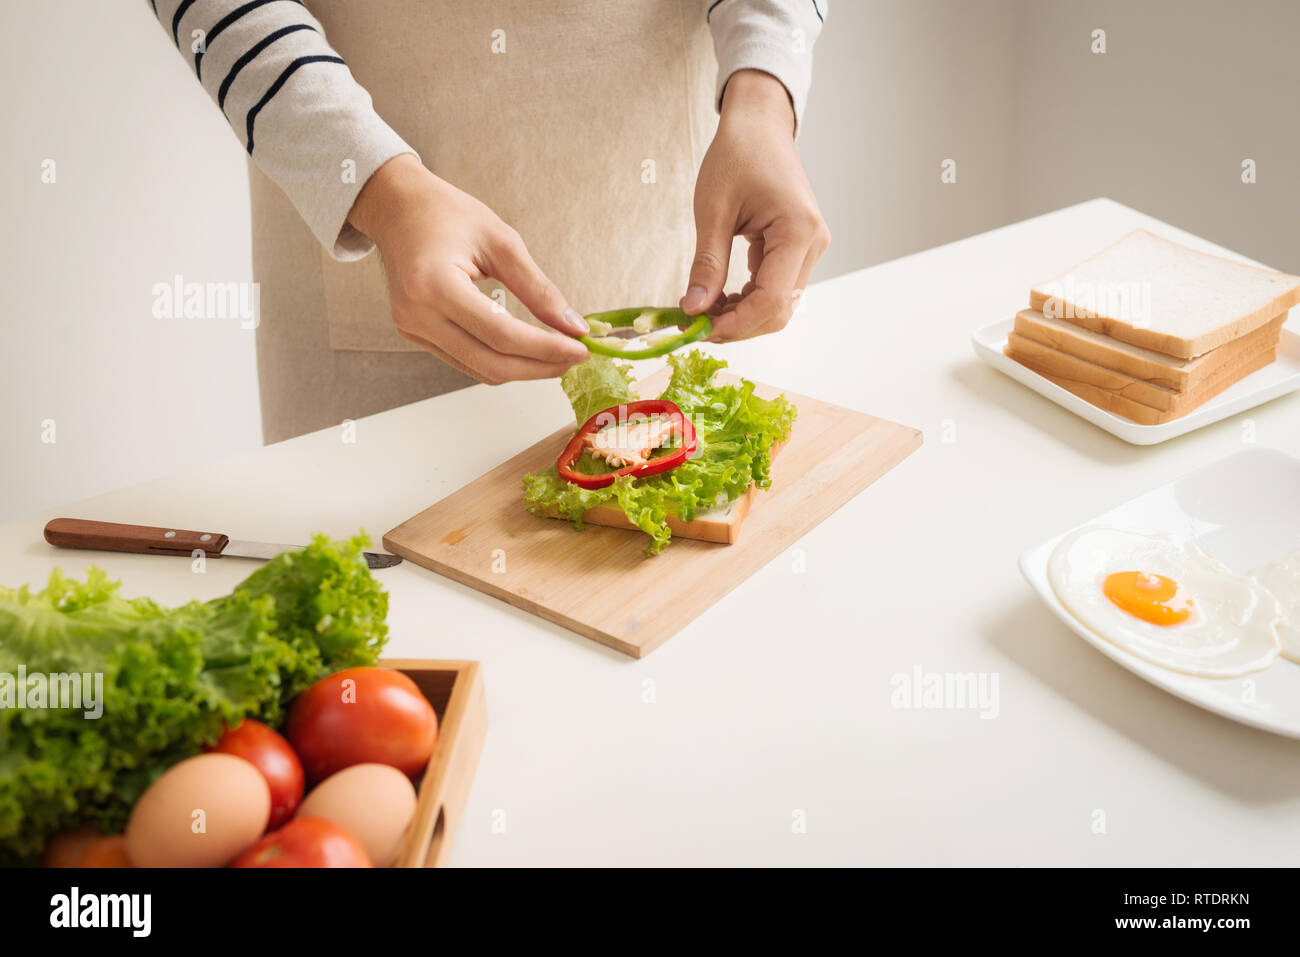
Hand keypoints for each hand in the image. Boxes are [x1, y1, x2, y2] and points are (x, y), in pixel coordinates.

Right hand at [347, 154, 589, 383]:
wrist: (398, 208)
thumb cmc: (446, 213)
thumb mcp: (502, 241)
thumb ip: (538, 288)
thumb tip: (573, 326)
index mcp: (434, 284)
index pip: (500, 334)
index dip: (545, 348)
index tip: (579, 348)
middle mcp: (417, 314)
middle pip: (490, 363)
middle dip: (539, 366)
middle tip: (575, 357)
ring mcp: (412, 328)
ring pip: (479, 369)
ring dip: (523, 368)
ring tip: (557, 354)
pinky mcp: (415, 334)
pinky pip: (466, 360)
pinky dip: (500, 360)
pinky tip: (526, 350)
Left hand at [682, 70, 829, 340]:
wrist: (759, 124)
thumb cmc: (737, 155)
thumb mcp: (713, 210)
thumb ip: (707, 264)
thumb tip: (693, 309)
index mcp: (798, 231)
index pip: (772, 300)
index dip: (736, 323)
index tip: (700, 330)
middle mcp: (813, 244)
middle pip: (780, 310)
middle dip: (739, 325)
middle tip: (697, 325)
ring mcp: (810, 247)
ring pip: (781, 304)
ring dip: (744, 315)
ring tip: (706, 310)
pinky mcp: (800, 248)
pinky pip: (778, 287)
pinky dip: (750, 299)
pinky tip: (721, 296)